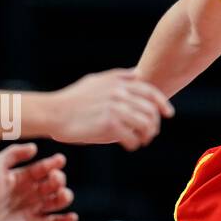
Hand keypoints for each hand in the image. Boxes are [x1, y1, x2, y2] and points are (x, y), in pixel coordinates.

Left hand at [0, 143, 77, 220]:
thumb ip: (14, 153)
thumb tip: (34, 147)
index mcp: (23, 176)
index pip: (44, 168)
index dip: (54, 163)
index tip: (59, 159)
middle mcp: (30, 191)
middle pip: (54, 184)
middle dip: (58, 180)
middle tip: (54, 178)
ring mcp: (31, 206)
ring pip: (56, 201)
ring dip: (64, 197)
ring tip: (62, 195)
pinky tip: (72, 217)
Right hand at [47, 69, 173, 150]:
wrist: (52, 113)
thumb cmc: (72, 98)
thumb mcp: (96, 80)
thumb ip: (119, 76)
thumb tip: (138, 74)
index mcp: (119, 83)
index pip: (151, 92)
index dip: (162, 104)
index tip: (168, 114)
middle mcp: (120, 94)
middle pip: (150, 110)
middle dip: (154, 124)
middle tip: (151, 133)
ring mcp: (116, 109)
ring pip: (145, 124)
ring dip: (146, 135)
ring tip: (141, 141)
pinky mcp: (109, 125)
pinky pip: (132, 137)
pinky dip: (134, 143)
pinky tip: (130, 145)